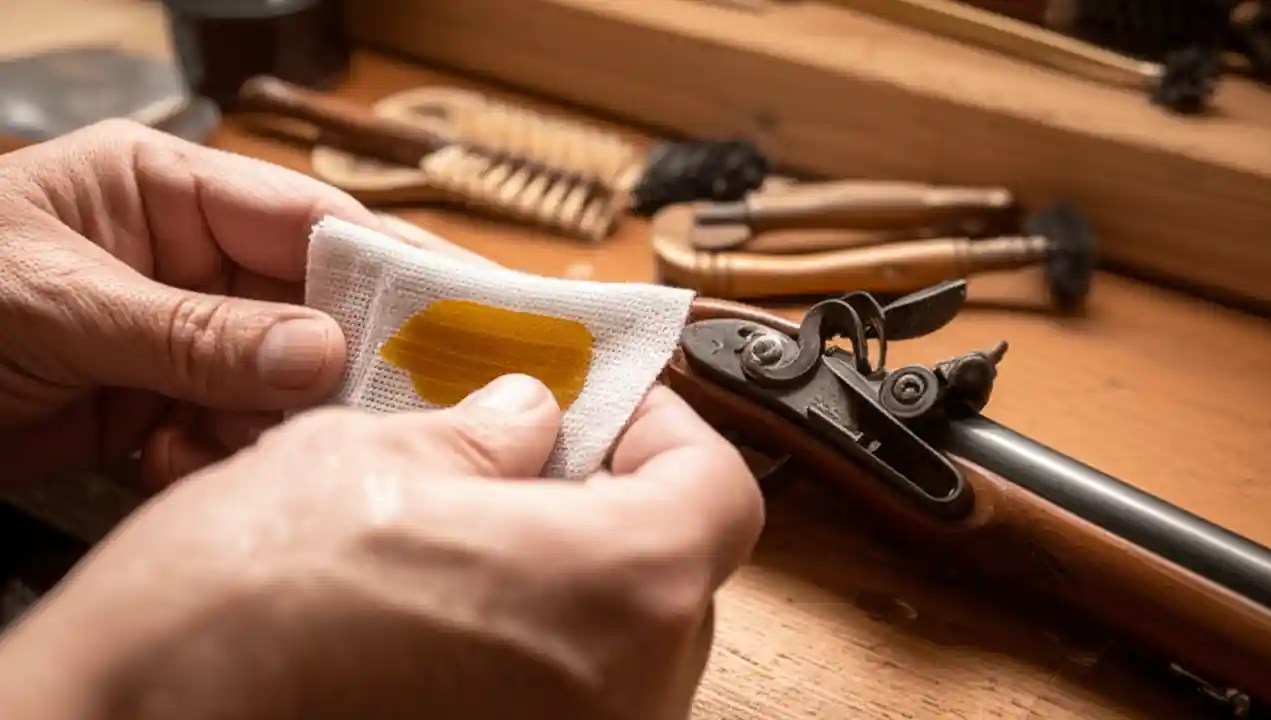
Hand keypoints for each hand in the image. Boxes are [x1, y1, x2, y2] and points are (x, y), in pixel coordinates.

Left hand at [0, 119, 465, 488]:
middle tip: (388, 408)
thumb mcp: (57, 303)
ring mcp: (172, 333)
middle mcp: (182, 257)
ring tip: (231, 443)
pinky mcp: (153, 401)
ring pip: (274, 379)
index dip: (388, 262)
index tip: (462, 308)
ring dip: (267, 421)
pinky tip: (173, 461)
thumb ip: (193, 331)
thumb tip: (322, 352)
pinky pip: (226, 429)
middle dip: (333, 361)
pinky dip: (216, 456)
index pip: (306, 218)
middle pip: (305, 306)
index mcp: (163, 191)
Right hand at [0, 374, 764, 719]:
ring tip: (469, 533)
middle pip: (674, 569)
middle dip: (610, 501)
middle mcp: (623, 692)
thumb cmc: (235, 615)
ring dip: (564, 575)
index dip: (665, 432)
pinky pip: (563, 695)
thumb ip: (480, 432)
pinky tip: (444, 609)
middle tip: (532, 458)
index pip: (716, 488)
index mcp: (616, 587)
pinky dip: (527, 644)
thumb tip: (526, 419)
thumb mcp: (363, 457)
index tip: (604, 410)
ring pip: (619, 640)